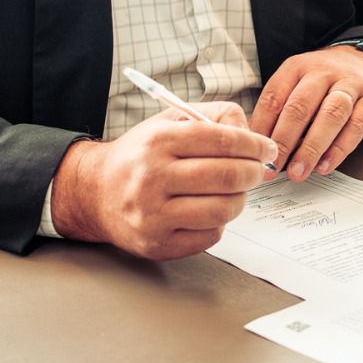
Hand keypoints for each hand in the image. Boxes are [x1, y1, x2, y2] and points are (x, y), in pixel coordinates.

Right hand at [50, 103, 275, 260]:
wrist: (96, 192)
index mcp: (157, 141)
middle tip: (257, 171)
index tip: (267, 149)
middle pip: (226, 176)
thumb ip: (214, 117)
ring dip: (240, 199)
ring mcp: (153, 215)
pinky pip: (210, 235)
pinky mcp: (157, 244)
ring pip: (223, 209)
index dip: (254, 145)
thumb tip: (253, 136)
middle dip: (253, 172)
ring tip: (235, 191)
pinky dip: (219, 222)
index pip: (222, 140)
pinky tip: (210, 210)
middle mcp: (152, 178)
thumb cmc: (142, 156)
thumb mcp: (170, 122)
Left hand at [249, 47, 362, 181]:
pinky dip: (340, 148)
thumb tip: (263, 147)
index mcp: (297, 67)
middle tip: (273, 167)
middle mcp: (323, 72)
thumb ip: (281, 110)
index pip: (274, 97)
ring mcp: (350, 84)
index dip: (263, 128)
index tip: (256, 153)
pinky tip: (326, 166)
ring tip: (298, 171)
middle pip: (300, 106)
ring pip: (330, 115)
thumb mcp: (297, 82)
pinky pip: (357, 125)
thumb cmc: (323, 81)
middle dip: (284, 141)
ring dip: (312, 147)